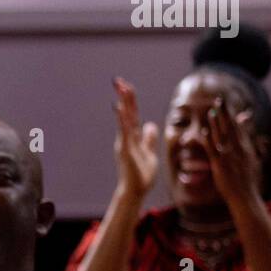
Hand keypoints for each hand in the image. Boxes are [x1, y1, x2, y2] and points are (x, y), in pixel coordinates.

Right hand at [112, 77, 157, 198]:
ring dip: (123, 102)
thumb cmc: (141, 175)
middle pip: (126, 112)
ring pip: (125, 118)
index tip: (126, 86)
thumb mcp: (150, 152)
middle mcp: (126, 137)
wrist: (135, 191)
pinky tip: (119, 107)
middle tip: (118, 80)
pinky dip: (122, 119)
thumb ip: (150, 138)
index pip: (132, 114)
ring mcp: (125, 142)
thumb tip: (152, 125)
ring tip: (120, 88)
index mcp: (133, 137)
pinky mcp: (125, 149)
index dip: (130, 100)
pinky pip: (124, 131)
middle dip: (124, 96)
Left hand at [204, 98, 262, 208]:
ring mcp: (230, 157)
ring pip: (222, 136)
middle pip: (231, 128)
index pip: (240, 129)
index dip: (234, 116)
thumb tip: (263, 141)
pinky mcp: (220, 165)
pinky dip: (209, 139)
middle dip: (225, 113)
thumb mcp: (254, 162)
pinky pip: (213, 149)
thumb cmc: (248, 181)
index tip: (228, 104)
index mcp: (247, 149)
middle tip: (219, 100)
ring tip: (211, 110)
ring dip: (216, 122)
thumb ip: (256, 149)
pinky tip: (204, 131)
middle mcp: (239, 150)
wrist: (246, 197)